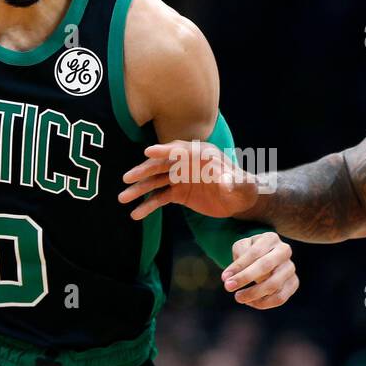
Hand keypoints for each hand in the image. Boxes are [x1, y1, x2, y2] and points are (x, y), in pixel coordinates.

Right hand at [119, 139, 258, 220]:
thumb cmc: (242, 186)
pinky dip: (148, 205)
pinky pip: (160, 198)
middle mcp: (186, 163)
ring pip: (156, 181)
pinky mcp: (178, 193)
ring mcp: (179, 178)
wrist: (239, 199)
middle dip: (144, 170)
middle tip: (127, 178)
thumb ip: (232, 181)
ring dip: (140, 189)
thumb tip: (224, 182)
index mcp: (201, 154)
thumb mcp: (241, 184)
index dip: (165, 151)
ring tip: (123, 197)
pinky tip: (136, 214)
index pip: (180, 151)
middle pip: (162, 165)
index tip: (148, 152)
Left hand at [220, 231, 297, 309]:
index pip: (254, 252)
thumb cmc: (250, 251)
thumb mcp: (241, 247)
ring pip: (274, 284)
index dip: (239, 266)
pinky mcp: (294, 283)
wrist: (265, 256)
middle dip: (245, 278)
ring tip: (238, 298)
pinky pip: (280, 298)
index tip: (224, 278)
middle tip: (228, 287)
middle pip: (266, 266)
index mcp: (271, 238)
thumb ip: (238, 255)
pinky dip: (264, 303)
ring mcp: (290, 268)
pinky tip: (250, 302)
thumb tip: (232, 275)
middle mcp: (284, 251)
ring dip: (253, 294)